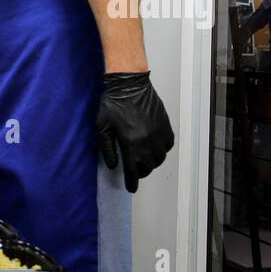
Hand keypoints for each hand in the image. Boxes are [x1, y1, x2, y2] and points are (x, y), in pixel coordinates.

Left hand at [95, 71, 174, 192]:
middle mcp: (148, 140)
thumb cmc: (112, 103)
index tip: (131, 188)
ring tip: (144, 160)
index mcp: (131, 142)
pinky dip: (163, 150)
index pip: (133, 170)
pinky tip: (154, 148)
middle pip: (149, 166)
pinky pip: (168, 144)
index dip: (132, 182)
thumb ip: (107, 149)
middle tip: (135, 170)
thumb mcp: (102, 128)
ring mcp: (159, 132)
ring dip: (152, 162)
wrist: (129, 83)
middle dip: (141, 171)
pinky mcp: (165, 124)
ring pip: (160, 157)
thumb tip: (113, 165)